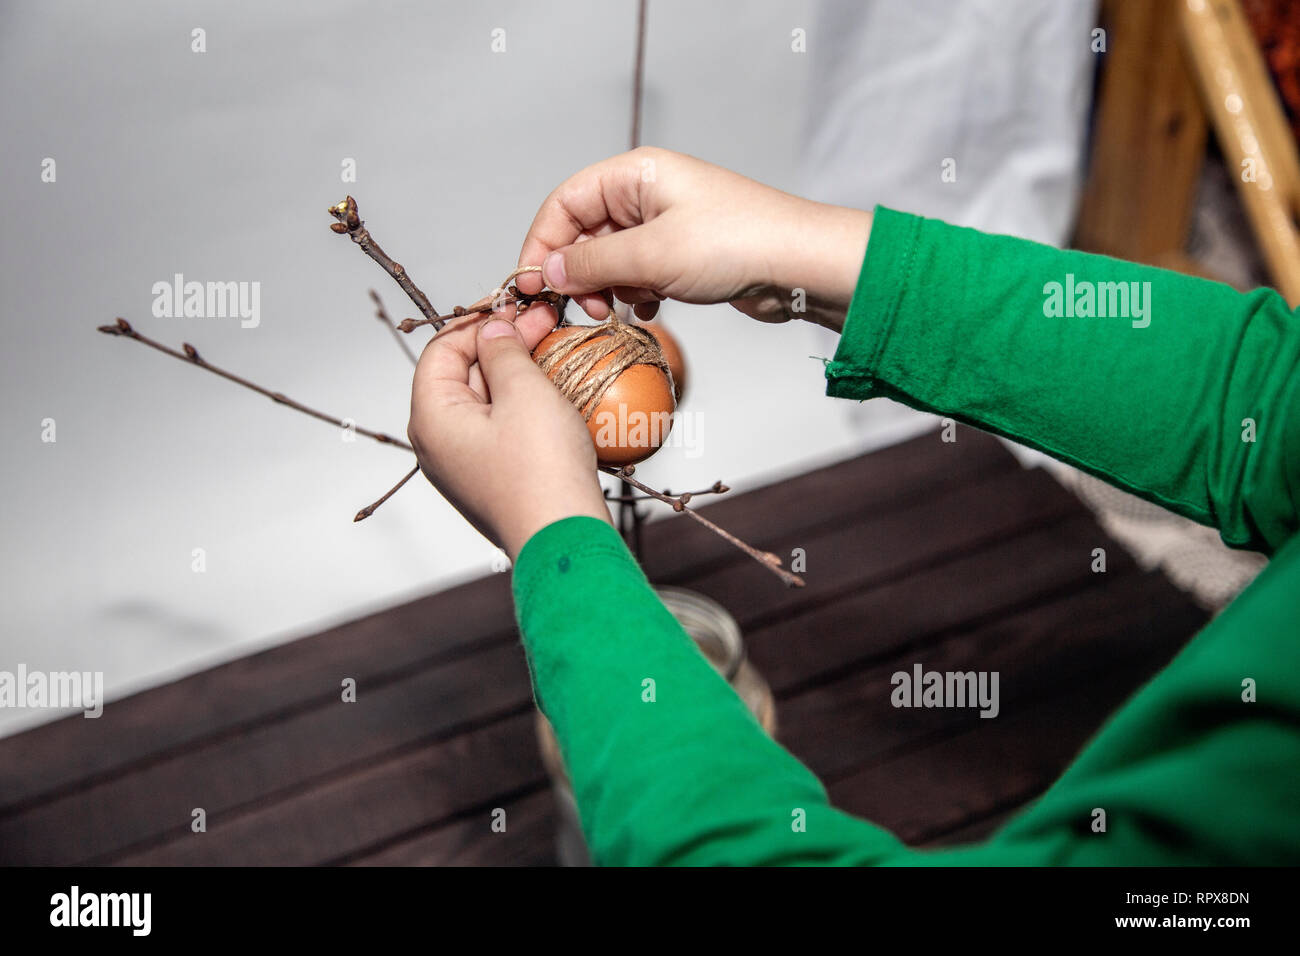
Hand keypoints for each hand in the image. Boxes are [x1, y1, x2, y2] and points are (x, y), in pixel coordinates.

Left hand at [406, 304, 612, 559]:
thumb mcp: (523, 391)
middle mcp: (437, 443)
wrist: (564, 538)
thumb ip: (503, 350)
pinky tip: (555, 394)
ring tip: (554, 353)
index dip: (480, 319)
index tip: (519, 305)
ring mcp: (463, 465)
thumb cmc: (540, 467)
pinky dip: (523, 405)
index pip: (442, 348)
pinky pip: (500, 429)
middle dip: (502, 345)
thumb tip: (492, 327)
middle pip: (461, 374)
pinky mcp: (491, 480)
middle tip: (545, 323)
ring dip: (517, 373)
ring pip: (484, 401)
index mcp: (431, 417)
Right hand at [515, 147, 871, 331]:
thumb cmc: (736, 244)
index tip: (533, 284)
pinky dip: (637, 294)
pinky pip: (639, 274)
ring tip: (621, 309)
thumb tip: (547, 270)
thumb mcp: (651, 254)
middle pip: (584, 232)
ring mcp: (667, 225)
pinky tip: (652, 310)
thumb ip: (591, 262)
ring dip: (609, 288)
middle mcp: (648, 194)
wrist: (799, 266)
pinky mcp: (683, 255)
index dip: (542, 243)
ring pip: (612, 258)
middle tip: (584, 307)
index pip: (565, 202)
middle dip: (579, 273)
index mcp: (636, 175)